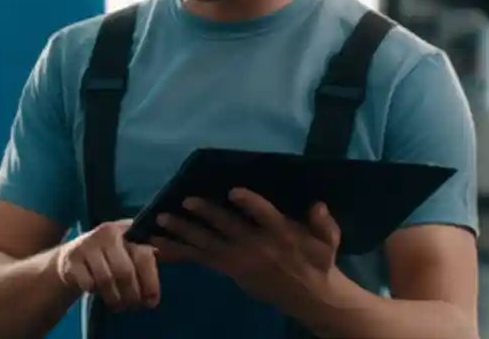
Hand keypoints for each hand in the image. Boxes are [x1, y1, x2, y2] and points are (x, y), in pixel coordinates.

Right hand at [56, 219, 160, 311]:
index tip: (151, 302)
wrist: (70, 256)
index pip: (144, 256)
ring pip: (106, 279)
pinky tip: (95, 290)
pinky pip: (88, 283)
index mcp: (128, 230)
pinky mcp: (71, 258)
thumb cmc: (107, 258)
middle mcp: (108, 233)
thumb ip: (144, 267)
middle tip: (132, 307)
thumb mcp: (127, 254)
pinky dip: (93, 291)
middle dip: (131, 295)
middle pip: (125, 271)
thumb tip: (152, 298)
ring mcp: (88, 244)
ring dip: (114, 298)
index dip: (150, 282)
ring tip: (117, 305)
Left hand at [150, 188, 340, 309]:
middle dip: (206, 214)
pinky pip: (200, 259)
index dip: (250, 204)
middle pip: (228, 228)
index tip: (234, 191)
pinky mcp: (229, 269)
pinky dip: (179, 251)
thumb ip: (324, 223)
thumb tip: (319, 205)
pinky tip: (159, 244)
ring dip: (183, 232)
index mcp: (282, 235)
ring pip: (207, 244)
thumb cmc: (318, 260)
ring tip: (161, 220)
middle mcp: (256, 247)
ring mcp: (239, 260)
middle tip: (186, 200)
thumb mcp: (329, 241)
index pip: (265, 216)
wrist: (310, 296)